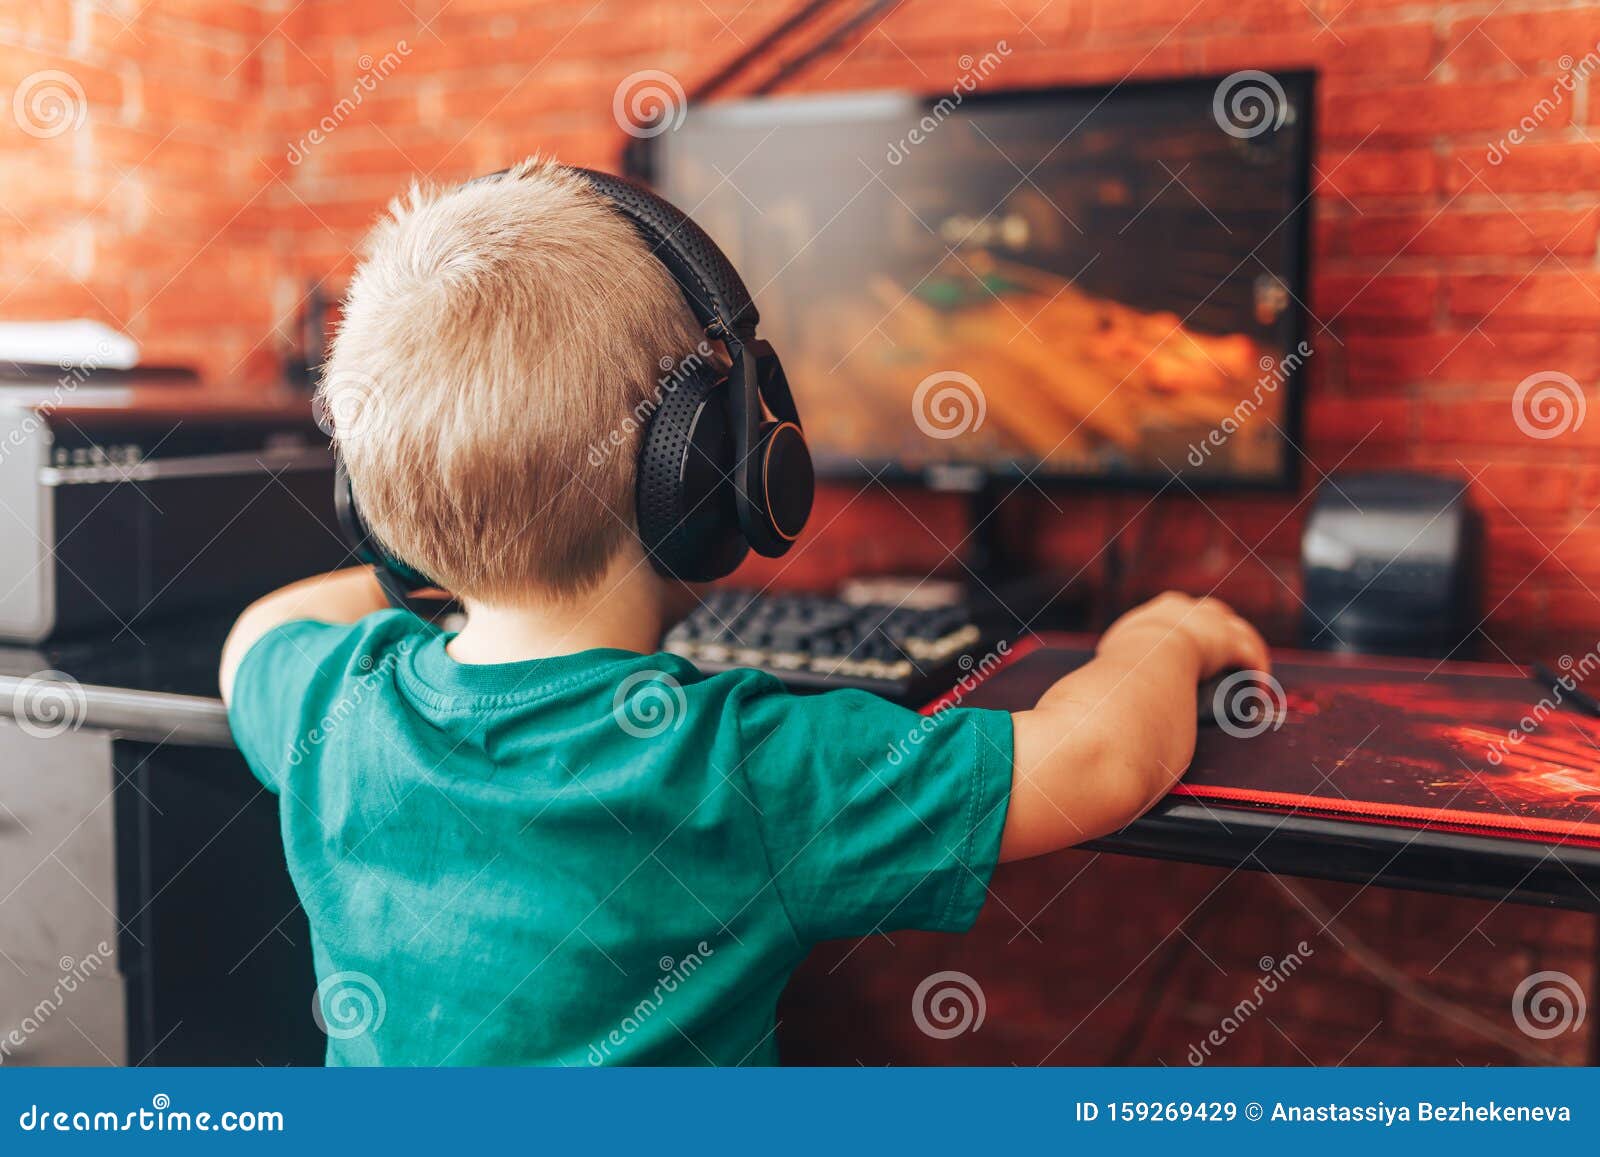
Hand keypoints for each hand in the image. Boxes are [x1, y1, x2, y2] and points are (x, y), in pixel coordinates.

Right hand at [1096, 591, 1269, 679]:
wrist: (1143, 659)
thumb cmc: (1124, 664)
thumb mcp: (1114, 655)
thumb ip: (1113, 664)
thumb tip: (1102, 687)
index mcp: (1162, 608)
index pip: (1183, 614)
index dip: (1189, 631)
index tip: (1190, 651)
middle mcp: (1190, 609)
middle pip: (1215, 615)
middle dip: (1221, 633)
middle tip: (1223, 659)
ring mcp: (1211, 623)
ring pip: (1239, 632)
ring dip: (1246, 652)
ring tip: (1249, 676)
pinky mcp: (1229, 642)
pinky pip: (1249, 654)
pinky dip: (1255, 671)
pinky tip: (1258, 687)